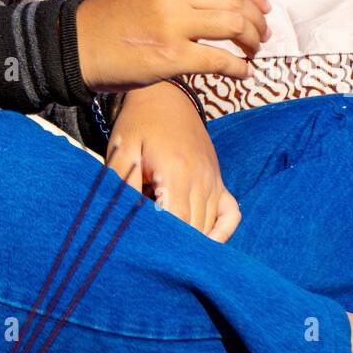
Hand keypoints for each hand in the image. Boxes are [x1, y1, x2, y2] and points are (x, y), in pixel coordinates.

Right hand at [76, 0, 269, 93]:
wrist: (76, 46)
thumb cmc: (111, 16)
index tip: (261, 4)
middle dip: (257, 19)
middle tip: (261, 33)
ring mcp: (171, 22)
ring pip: (233, 25)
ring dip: (252, 41)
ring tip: (252, 51)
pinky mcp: (170, 56)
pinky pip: (219, 60)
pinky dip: (238, 68)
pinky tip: (241, 72)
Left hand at [107, 80, 241, 241]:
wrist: (163, 96)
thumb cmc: (138, 124)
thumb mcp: (123, 150)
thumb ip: (122, 183)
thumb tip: (123, 217)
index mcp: (176, 171)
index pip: (178, 223)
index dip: (164, 242)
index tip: (147, 252)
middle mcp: (201, 178)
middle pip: (195, 229)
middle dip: (176, 245)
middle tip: (154, 256)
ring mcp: (213, 179)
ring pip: (210, 225)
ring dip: (192, 239)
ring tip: (169, 249)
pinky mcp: (217, 179)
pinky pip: (231, 214)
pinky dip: (222, 231)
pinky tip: (205, 240)